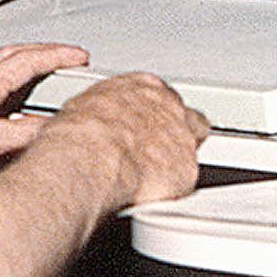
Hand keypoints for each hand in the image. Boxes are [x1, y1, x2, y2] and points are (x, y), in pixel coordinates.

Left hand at [0, 43, 90, 191]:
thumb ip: (22, 135)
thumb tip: (52, 130)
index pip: (24, 61)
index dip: (55, 56)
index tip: (77, 55)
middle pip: (7, 60)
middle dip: (39, 56)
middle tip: (61, 59)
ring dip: (21, 77)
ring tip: (40, 84)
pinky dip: (4, 104)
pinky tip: (4, 122)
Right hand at [44, 70, 210, 207]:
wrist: (93, 156)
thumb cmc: (84, 130)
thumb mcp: (87, 106)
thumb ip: (107, 111)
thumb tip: (95, 121)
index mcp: (146, 87)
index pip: (162, 97)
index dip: (154, 114)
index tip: (143, 126)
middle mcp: (170, 109)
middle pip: (188, 119)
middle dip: (175, 134)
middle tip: (152, 150)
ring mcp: (182, 139)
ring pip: (192, 149)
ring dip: (176, 160)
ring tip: (151, 173)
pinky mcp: (187, 170)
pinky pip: (186, 180)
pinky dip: (173, 186)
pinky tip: (153, 189)